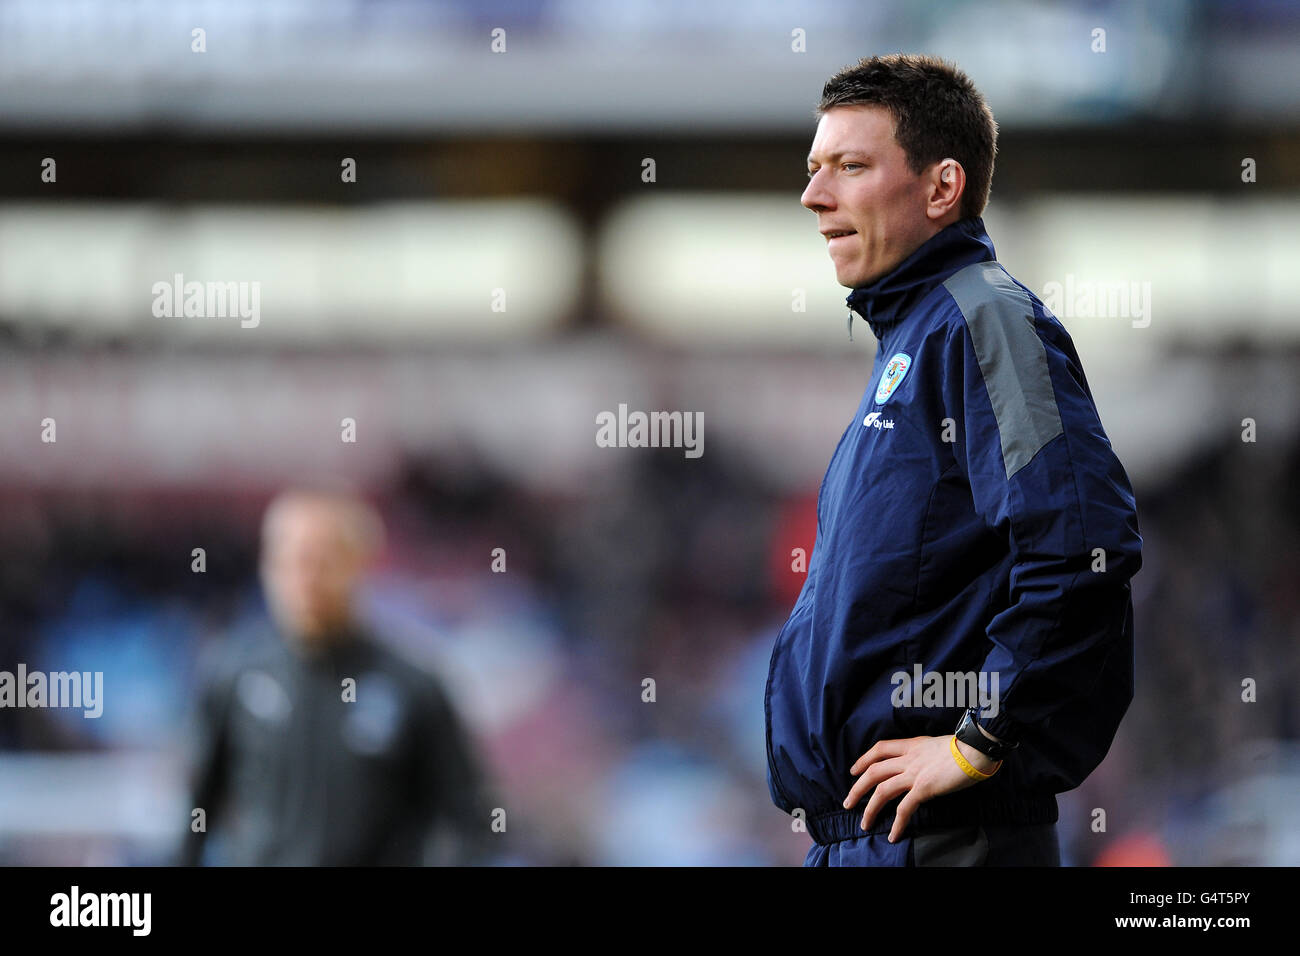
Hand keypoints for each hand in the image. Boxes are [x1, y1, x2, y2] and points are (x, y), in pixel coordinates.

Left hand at [842, 735, 998, 842]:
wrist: (976, 749)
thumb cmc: (965, 747)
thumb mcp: (938, 745)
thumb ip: (927, 754)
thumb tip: (926, 763)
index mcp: (912, 745)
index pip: (880, 748)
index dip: (864, 759)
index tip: (854, 770)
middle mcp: (909, 758)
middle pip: (873, 771)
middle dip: (857, 788)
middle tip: (848, 802)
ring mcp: (915, 773)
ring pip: (882, 790)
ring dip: (870, 808)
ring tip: (864, 823)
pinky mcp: (924, 788)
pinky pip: (905, 808)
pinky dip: (897, 823)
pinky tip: (893, 835)